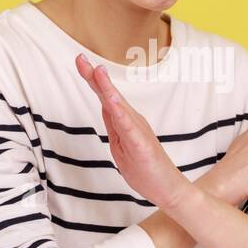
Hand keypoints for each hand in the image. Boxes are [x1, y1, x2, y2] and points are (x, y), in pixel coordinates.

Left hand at [75, 54, 190, 209]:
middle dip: (95, 78)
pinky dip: (120, 113)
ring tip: (96, 72)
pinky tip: (112, 102)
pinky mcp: (142, 146)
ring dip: (107, 89)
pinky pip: (129, 128)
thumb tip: (106, 105)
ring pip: (119, 107)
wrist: (167, 189)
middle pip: (110, 97)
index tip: (80, 62)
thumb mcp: (121, 145)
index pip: (106, 99)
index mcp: (126, 123)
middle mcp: (133, 122)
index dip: (93, 80)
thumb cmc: (145, 169)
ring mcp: (138, 133)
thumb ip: (114, 125)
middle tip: (80, 58)